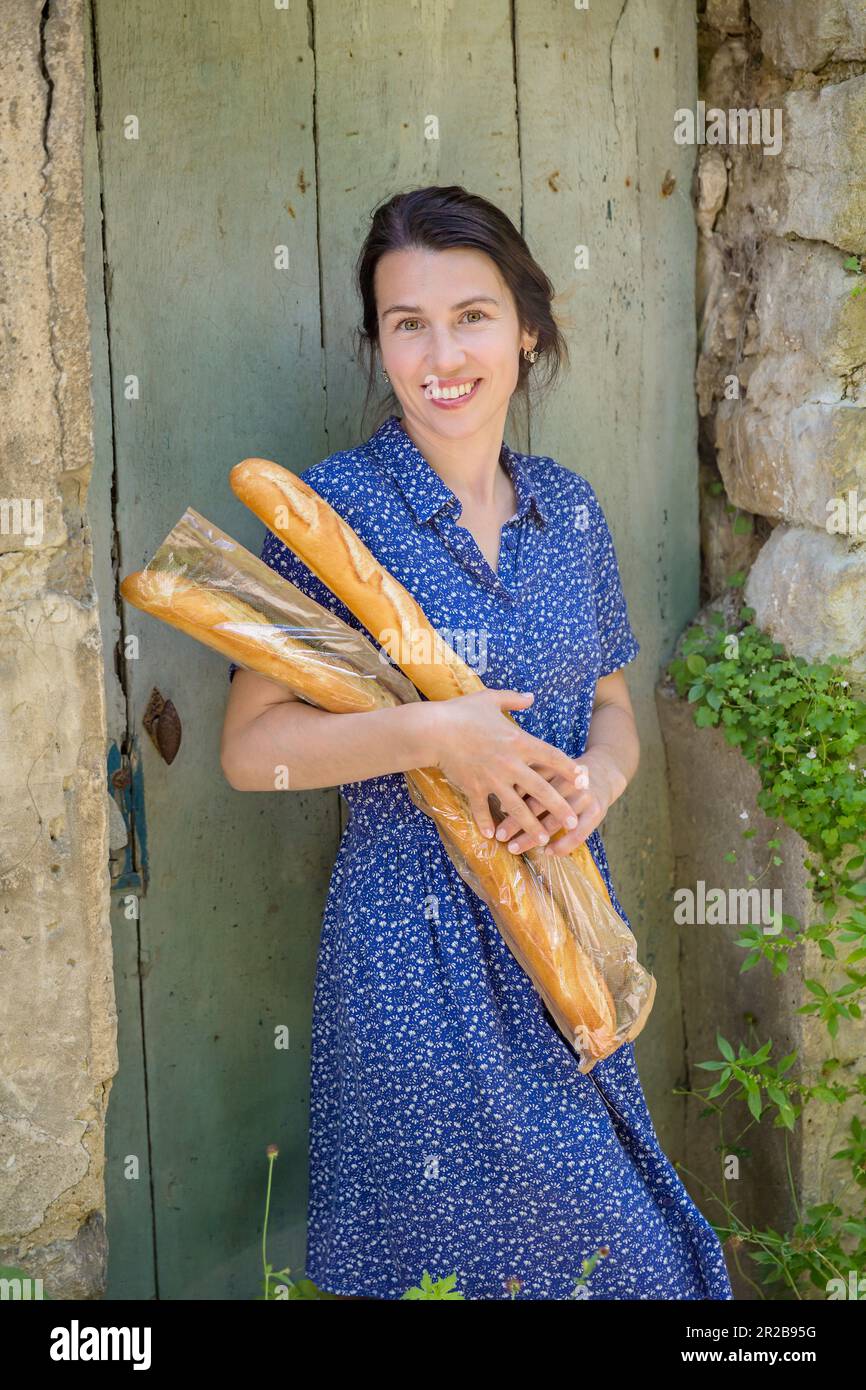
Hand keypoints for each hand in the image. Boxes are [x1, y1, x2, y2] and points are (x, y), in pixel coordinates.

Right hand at [424, 689, 592, 847]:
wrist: (435, 730)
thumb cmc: (462, 712)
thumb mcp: (490, 698)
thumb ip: (514, 699)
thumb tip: (531, 696)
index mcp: (519, 741)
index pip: (552, 756)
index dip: (569, 768)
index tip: (583, 779)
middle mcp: (510, 763)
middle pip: (541, 789)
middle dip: (559, 807)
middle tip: (572, 821)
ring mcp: (492, 779)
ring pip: (517, 807)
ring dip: (531, 825)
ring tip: (543, 839)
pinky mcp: (473, 788)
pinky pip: (482, 810)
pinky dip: (486, 823)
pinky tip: (491, 836)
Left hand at [491, 748, 627, 854]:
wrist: (604, 773)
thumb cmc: (566, 774)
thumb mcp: (550, 768)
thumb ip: (528, 779)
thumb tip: (500, 801)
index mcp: (555, 767)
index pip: (529, 785)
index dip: (511, 798)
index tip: (495, 810)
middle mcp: (569, 782)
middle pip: (538, 804)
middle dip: (516, 822)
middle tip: (500, 836)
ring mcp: (584, 798)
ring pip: (553, 821)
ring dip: (532, 837)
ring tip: (513, 848)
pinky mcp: (596, 812)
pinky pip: (578, 834)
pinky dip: (562, 845)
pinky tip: (548, 852)